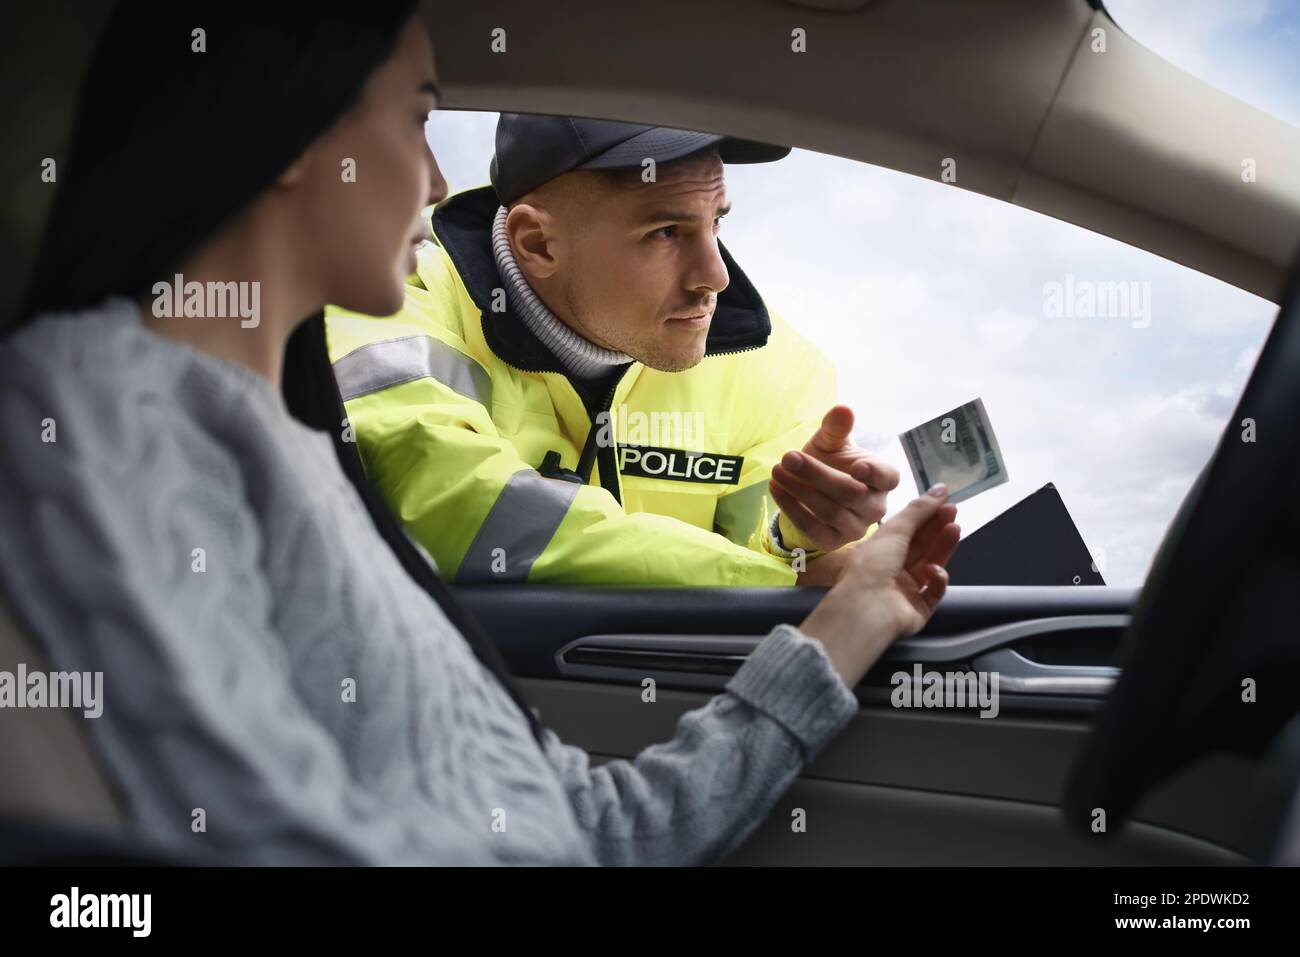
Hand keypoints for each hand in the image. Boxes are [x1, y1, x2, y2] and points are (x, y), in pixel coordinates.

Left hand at [770, 405, 900, 552]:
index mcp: (882, 479)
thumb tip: (843, 409)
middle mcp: (875, 507)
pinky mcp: (832, 541)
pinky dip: (792, 509)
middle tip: (788, 457)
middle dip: (816, 474)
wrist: (812, 490)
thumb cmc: (831, 461)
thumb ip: (837, 428)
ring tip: (776, 471)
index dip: (875, 473)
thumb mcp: (831, 442)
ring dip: (799, 490)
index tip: (856, 466)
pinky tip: (775, 489)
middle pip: (850, 493)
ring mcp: (855, 528)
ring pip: (830, 512)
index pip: (888, 477)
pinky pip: (812, 529)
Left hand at [799, 484, 960, 687]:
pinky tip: (934, 569)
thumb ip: (919, 510)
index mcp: (877, 552)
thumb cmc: (871, 567)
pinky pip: (934, 591)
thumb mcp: (894, 531)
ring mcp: (905, 591)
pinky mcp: (918, 609)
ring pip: (930, 565)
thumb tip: (940, 489)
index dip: (925, 515)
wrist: (865, 610)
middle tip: (953, 511)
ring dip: (943, 547)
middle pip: (920, 546)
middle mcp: (890, 571)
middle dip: (937, 528)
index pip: (906, 530)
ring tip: (955, 528)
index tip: (943, 501)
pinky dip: (937, 579)